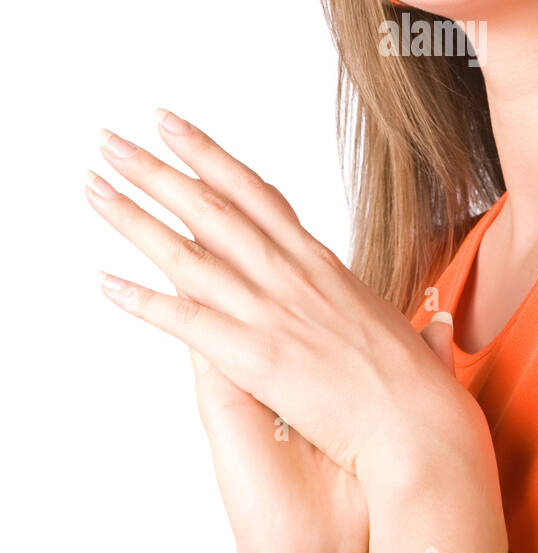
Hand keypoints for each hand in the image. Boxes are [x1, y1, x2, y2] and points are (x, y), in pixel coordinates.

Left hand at [85, 111, 480, 552]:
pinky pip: (186, 322)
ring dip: (134, 216)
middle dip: (157, 169)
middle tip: (111, 139)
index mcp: (321, 264)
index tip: (175, 128)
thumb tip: (430, 319)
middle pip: (212, 208)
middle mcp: (291, 275)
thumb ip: (401, 322)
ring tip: (93, 185)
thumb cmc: (419, 388)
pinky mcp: (255, 356)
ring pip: (188, 252)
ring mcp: (272, 312)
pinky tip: (104, 282)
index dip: (211, 158)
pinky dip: (143, 301)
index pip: (255, 195)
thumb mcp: (406, 338)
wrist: (422, 424)